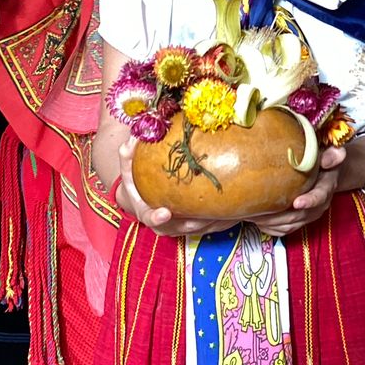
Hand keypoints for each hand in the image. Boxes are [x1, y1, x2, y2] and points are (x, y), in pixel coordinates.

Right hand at [114, 140, 232, 239]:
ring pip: (200, 229)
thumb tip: (134, 136)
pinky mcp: (194, 226)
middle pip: (182, 227)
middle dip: (197, 221)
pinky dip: (222, 220)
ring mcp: (180, 228)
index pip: (151, 218)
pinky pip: (211, 226)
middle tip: (211, 212)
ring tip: (229, 211)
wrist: (143, 198)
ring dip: (215, 222)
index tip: (166, 212)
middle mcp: (165, 226)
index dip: (157, 217)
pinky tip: (237, 210)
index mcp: (147, 214)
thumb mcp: (129, 168)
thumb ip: (128, 154)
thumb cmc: (136, 182)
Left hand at [251, 145, 346, 236]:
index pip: (319, 197)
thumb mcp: (331, 154)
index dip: (309, 201)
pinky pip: (285, 230)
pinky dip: (271, 228)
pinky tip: (258, 220)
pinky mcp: (300, 221)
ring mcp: (309, 215)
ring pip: (290, 225)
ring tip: (253, 215)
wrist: (327, 173)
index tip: (296, 203)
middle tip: (259, 211)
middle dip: (279, 216)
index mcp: (326, 188)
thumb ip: (333, 156)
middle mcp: (319, 205)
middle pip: (299, 216)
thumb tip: (329, 159)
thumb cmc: (324, 160)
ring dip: (271, 223)